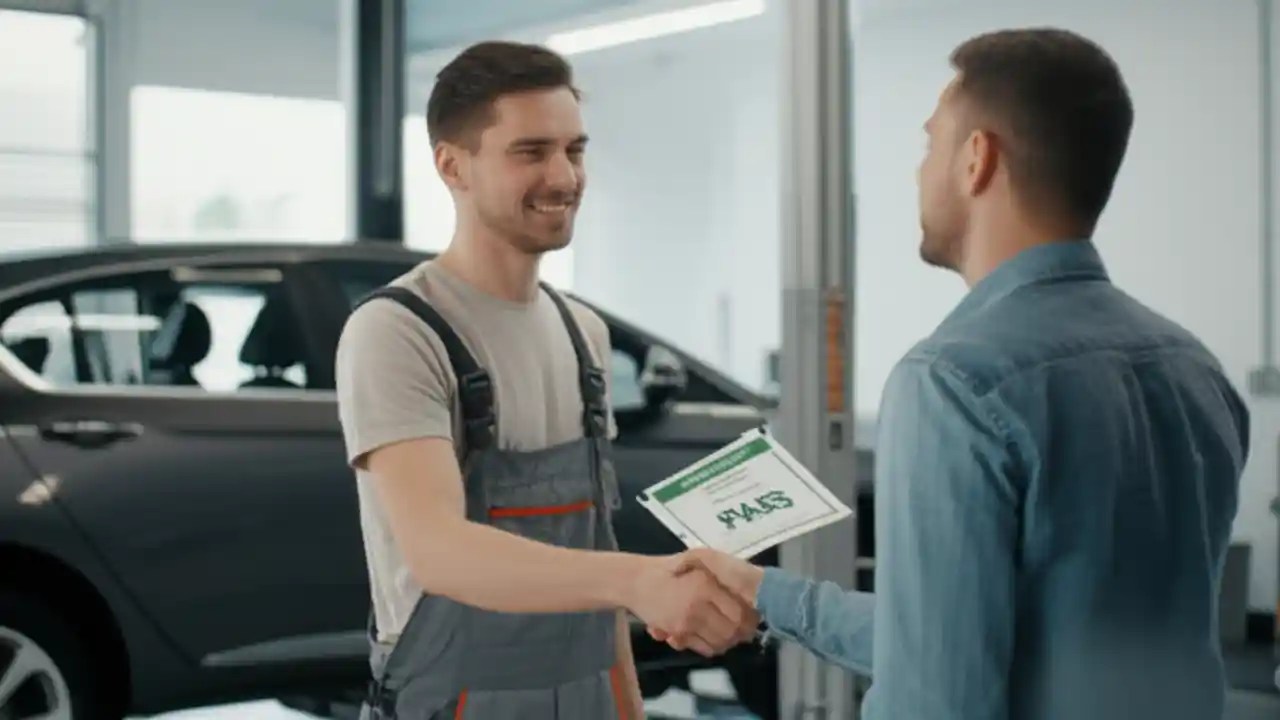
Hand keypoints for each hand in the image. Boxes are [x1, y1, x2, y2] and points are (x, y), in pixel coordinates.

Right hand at [648, 549, 763, 646]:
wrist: (635, 581)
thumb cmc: (666, 569)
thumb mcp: (693, 558)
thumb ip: (715, 568)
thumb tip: (742, 589)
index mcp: (705, 585)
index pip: (737, 612)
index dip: (748, 620)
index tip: (752, 619)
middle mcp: (697, 605)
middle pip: (731, 631)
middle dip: (740, 634)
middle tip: (744, 632)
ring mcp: (686, 621)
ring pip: (718, 642)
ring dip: (727, 642)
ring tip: (729, 635)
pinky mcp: (676, 632)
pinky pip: (702, 648)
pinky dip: (711, 647)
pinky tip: (711, 639)